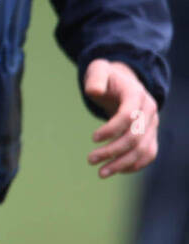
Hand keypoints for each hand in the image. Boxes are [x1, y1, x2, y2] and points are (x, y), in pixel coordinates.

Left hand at [84, 59, 159, 177]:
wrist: (122, 82)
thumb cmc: (107, 77)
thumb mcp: (98, 70)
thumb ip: (95, 78)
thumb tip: (93, 91)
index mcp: (136, 95)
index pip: (128, 116)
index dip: (111, 129)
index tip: (92, 138)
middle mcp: (149, 111)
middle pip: (135, 137)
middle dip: (112, 151)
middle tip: (90, 160)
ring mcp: (152, 124)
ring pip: (143, 150)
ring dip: (122, 164)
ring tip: (101, 173)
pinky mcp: (151, 134)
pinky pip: (149, 154)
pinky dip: (134, 165)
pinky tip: (117, 170)